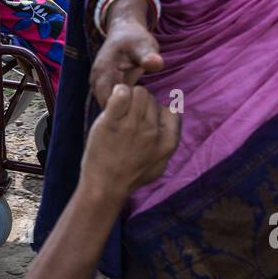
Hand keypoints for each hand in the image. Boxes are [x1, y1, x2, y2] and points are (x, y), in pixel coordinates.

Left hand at [79, 84, 180, 203]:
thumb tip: (172, 114)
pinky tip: (111, 102)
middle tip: (127, 117)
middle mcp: (153, 131)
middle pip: (151, 99)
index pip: (170, 110)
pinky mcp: (112, 122)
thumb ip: (169, 140)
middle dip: (139, 105)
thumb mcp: (161, 164)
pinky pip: (121, 93)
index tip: (145, 120)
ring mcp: (132, 126)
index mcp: (168, 141)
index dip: (157, 112)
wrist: (106, 186)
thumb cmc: (132, 176)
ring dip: (128, 97)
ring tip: (119, 110)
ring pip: (138, 92)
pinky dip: (117, 93)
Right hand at [90, 16, 163, 106]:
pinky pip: (112, 104)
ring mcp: (99, 86)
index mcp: (103, 73)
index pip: (108, 103)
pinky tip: (138, 107)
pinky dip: (124, 107)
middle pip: (107, 109)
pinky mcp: (105, 88)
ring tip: (142, 111)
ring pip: (109, 108)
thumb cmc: (134, 38)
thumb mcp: (144, 45)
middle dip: (124, 114)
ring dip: (124, 112)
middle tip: (144, 113)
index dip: (125, 110)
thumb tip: (156, 63)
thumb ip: (148, 56)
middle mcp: (96, 82)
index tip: (143, 109)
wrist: (124, 31)